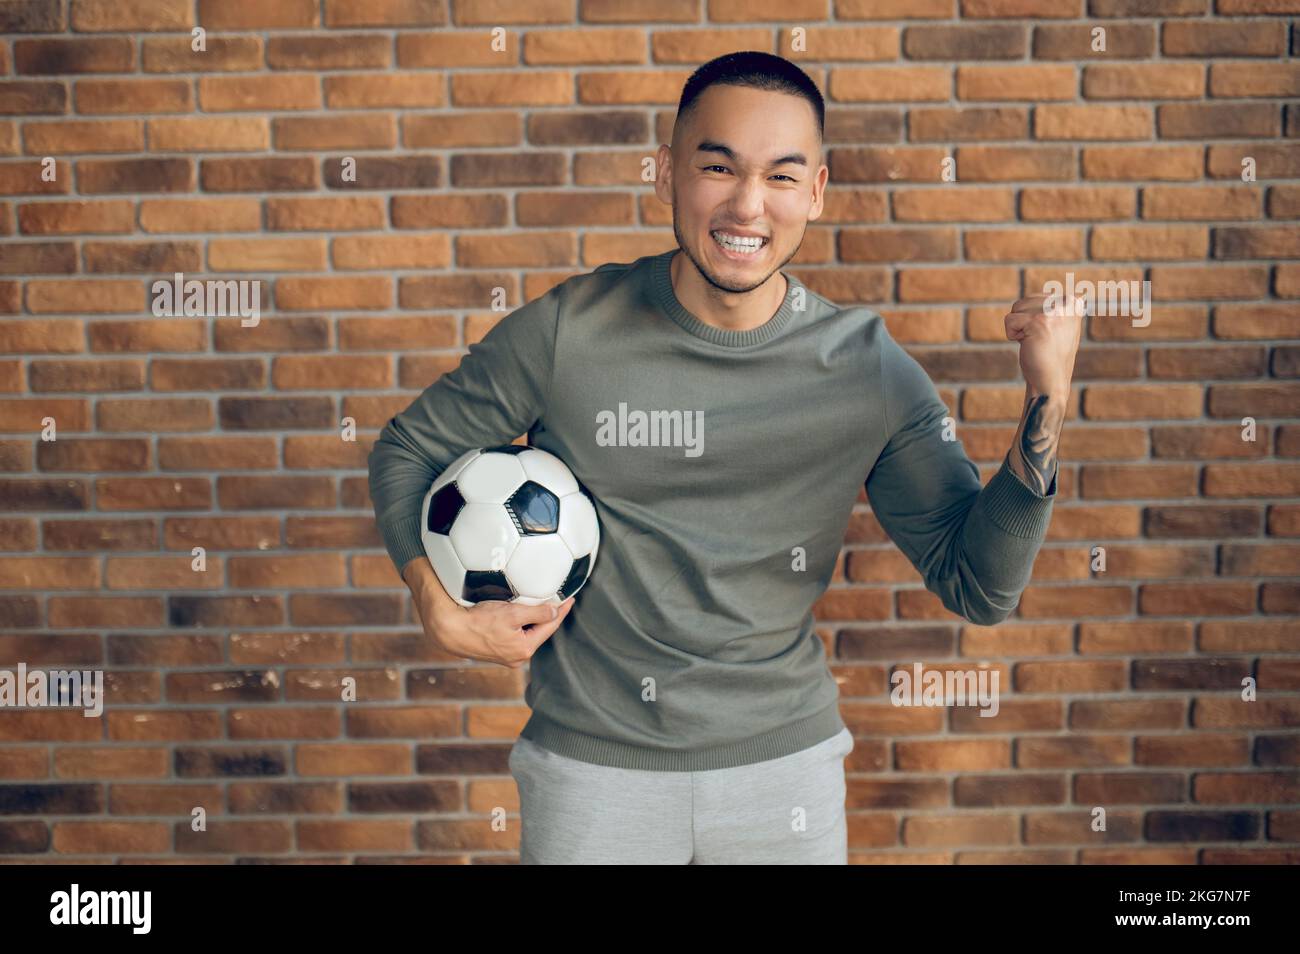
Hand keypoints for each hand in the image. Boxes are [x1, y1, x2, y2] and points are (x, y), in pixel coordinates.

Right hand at [402, 557, 574, 668]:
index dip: (561, 612)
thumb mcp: (513, 614)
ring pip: (527, 633)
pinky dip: (521, 623)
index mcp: (524, 649)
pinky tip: (520, 614)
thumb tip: (555, 612)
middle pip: (539, 632)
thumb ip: (537, 613)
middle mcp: (516, 656)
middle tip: (559, 600)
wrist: (450, 630)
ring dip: (534, 620)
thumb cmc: (479, 621)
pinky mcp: (495, 649)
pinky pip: (515, 634)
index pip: (550, 627)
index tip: (570, 599)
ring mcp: (505, 655)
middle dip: (549, 617)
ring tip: (542, 606)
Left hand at [1003, 292, 1084, 399]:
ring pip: (1016, 307)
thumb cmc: (1051, 356)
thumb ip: (1058, 308)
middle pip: (1024, 301)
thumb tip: (1073, 296)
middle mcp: (1068, 303)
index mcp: (1074, 302)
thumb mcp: (1060, 325)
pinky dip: (1012, 335)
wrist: (1051, 381)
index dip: (1032, 318)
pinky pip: (1009, 320)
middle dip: (1024, 321)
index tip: (1047, 334)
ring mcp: (1055, 311)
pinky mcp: (1039, 321)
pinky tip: (1028, 345)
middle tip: (1039, 340)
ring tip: (1035, 342)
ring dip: (1019, 328)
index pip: (1035, 297)